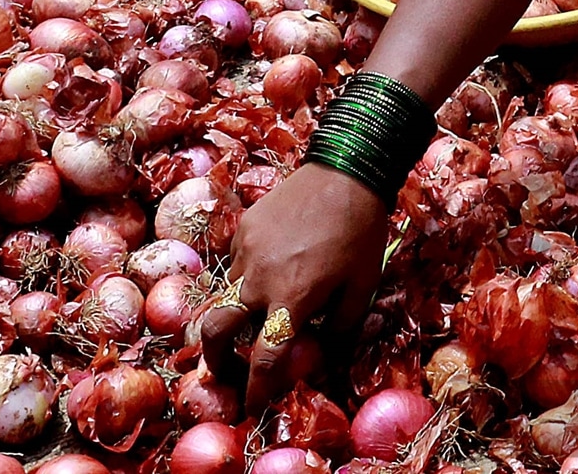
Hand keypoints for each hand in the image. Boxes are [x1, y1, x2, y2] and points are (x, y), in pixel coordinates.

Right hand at [199, 163, 388, 413]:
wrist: (347, 170)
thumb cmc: (362, 232)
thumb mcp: (362, 286)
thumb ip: (339, 328)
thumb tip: (320, 355)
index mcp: (293, 298)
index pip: (265, 358)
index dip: (256, 389)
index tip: (251, 407)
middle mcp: (260, 278)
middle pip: (216, 330)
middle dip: (215, 359)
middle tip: (225, 372)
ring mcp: (246, 251)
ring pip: (224, 296)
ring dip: (231, 318)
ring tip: (248, 324)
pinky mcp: (243, 229)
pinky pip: (234, 265)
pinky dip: (244, 281)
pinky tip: (266, 276)